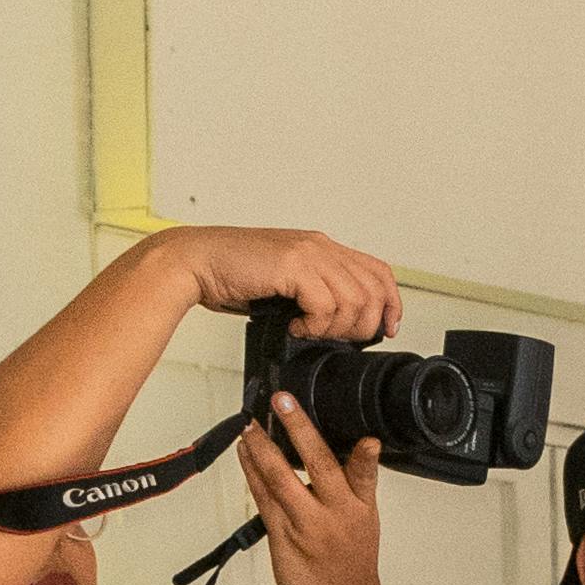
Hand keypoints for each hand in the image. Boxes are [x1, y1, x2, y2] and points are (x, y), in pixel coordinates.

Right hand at [172, 225, 401, 343]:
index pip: (377, 271)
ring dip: (334, 327)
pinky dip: (314, 325)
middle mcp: (319, 246)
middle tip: (337, 338)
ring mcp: (307, 253)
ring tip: (309, 331)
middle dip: (362, 325)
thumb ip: (314, 293)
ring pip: (353, 300)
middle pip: (373, 289)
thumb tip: (339, 325)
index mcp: (321, 247)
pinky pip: (325, 305)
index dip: (390, 303)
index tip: (386, 329)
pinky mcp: (292, 265)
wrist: (194, 262)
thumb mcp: (284, 283)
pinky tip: (294, 327)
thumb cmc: (231, 274)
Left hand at [239, 387, 391, 584]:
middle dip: (297, 429)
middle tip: (282, 401)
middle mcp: (334, 516)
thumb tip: (363, 446)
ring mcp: (306, 528)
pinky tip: (244, 455)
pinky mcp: (281, 540)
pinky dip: (252, 474)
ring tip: (251, 425)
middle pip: (316, 465)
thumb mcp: (367, 522)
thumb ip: (360, 482)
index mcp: (359, 510)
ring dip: (262, 448)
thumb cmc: (352, 569)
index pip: (363, 472)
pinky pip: (263, 500)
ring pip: (280, 479)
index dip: (364, 451)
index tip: (364, 434)